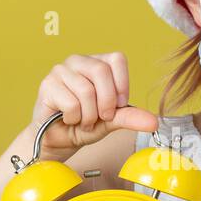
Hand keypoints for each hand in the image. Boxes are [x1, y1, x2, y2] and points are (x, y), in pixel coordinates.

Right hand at [30, 52, 157, 162]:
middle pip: (101, 71)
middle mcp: (78, 62)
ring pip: (86, 90)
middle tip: (102, 117)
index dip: (122, 85)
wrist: (59, 141)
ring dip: (88, 115)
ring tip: (83, 121)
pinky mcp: (47, 85)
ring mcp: (60, 71)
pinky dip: (74, 118)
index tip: (119, 105)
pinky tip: (68, 119)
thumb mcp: (112, 121)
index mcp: (97, 63)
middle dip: (106, 102)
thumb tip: (153, 121)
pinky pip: (70, 102)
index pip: (117, 59)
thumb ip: (130, 117)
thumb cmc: (83, 125)